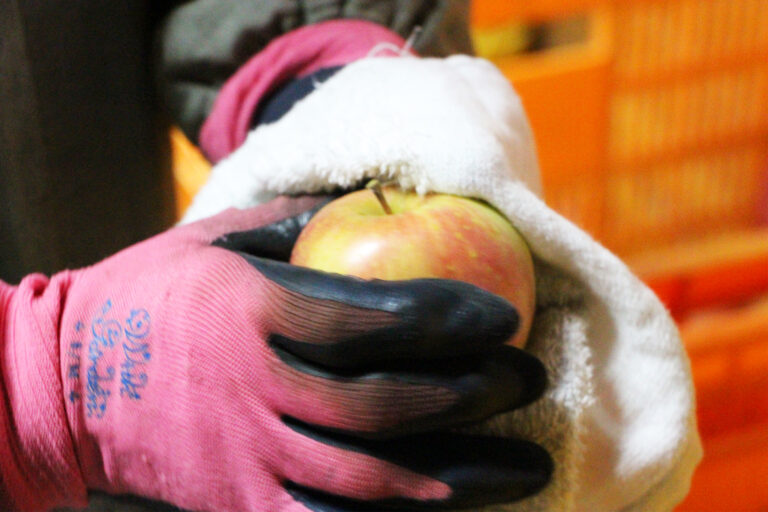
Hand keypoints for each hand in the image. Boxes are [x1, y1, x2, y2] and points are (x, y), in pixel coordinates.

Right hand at [1, 196, 550, 511]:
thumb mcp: (215, 239)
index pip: (370, 317)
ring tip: (527, 466)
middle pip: (386, 404)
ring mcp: (249, 454)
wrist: (65, 380)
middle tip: (529, 379)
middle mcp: (259, 386)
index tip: (503, 314)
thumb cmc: (151, 293)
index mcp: (255, 309)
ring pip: (370, 480)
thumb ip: (295, 223)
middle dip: (472, 394)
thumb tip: (373, 201)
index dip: (446, 316)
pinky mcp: (238, 502)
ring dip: (460, 478)